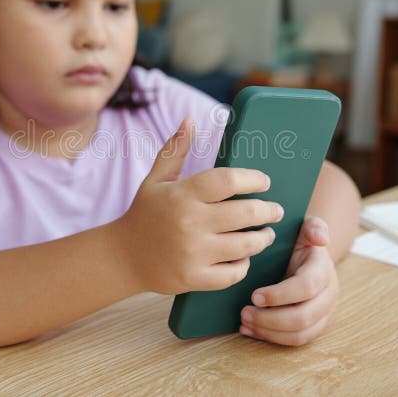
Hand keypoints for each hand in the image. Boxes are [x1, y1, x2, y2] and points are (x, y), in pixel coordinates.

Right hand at [113, 118, 283, 294]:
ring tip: (266, 232)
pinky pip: (233, 273)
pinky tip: (244, 256)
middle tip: (276, 210)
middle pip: (246, 212)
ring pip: (246, 245)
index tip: (264, 181)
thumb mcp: (155, 180)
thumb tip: (190, 120)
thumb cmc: (144, 214)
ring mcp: (193, 253)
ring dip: (262, 237)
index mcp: (182, 194)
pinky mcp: (194, 278)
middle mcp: (189, 222)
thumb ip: (174, 150)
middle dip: (268, 210)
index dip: (253, 179)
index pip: (228, 180)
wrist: (122, 257)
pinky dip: (243, 264)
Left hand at [239, 216, 338, 345]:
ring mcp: (323, 313)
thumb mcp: (306, 227)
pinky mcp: (314, 326)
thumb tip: (320, 237)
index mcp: (323, 270)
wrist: (309, 257)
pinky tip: (251, 330)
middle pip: (303, 316)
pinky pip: (296, 340)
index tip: (254, 295)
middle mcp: (328, 295)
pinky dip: (272, 338)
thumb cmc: (301, 241)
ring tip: (245, 322)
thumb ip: (313, 226)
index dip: (280, 295)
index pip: (306, 287)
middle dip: (271, 318)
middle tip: (244, 312)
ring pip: (300, 334)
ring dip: (270, 331)